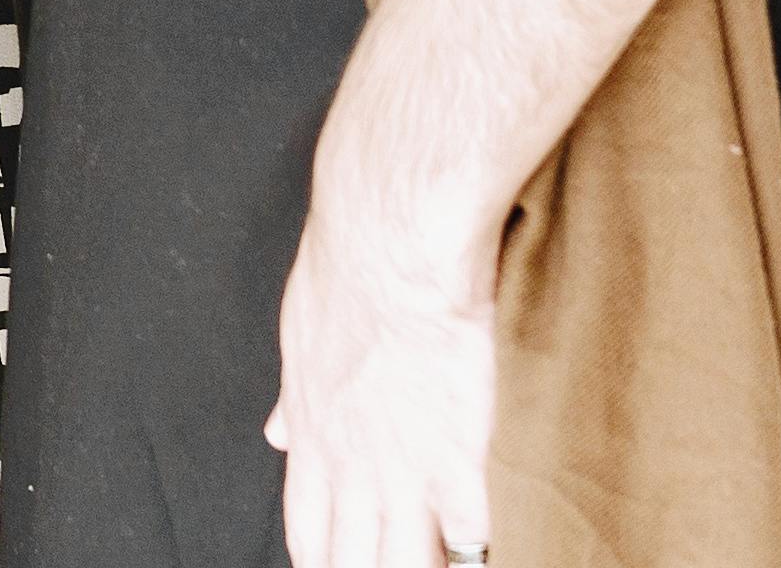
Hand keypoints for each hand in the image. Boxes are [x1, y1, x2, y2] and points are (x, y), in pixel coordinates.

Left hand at [266, 179, 500, 567]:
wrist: (391, 245)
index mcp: (313, 438)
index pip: (309, 532)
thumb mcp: (301, 340)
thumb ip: (296, 399)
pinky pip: (475, 535)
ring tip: (444, 566)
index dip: (322, 564)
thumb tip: (276, 432)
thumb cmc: (344, 276)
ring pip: (410, 565)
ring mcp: (408, 472)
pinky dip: (485, 549)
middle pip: (356, 563)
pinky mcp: (464, 462)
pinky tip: (503, 546)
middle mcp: (354, 468)